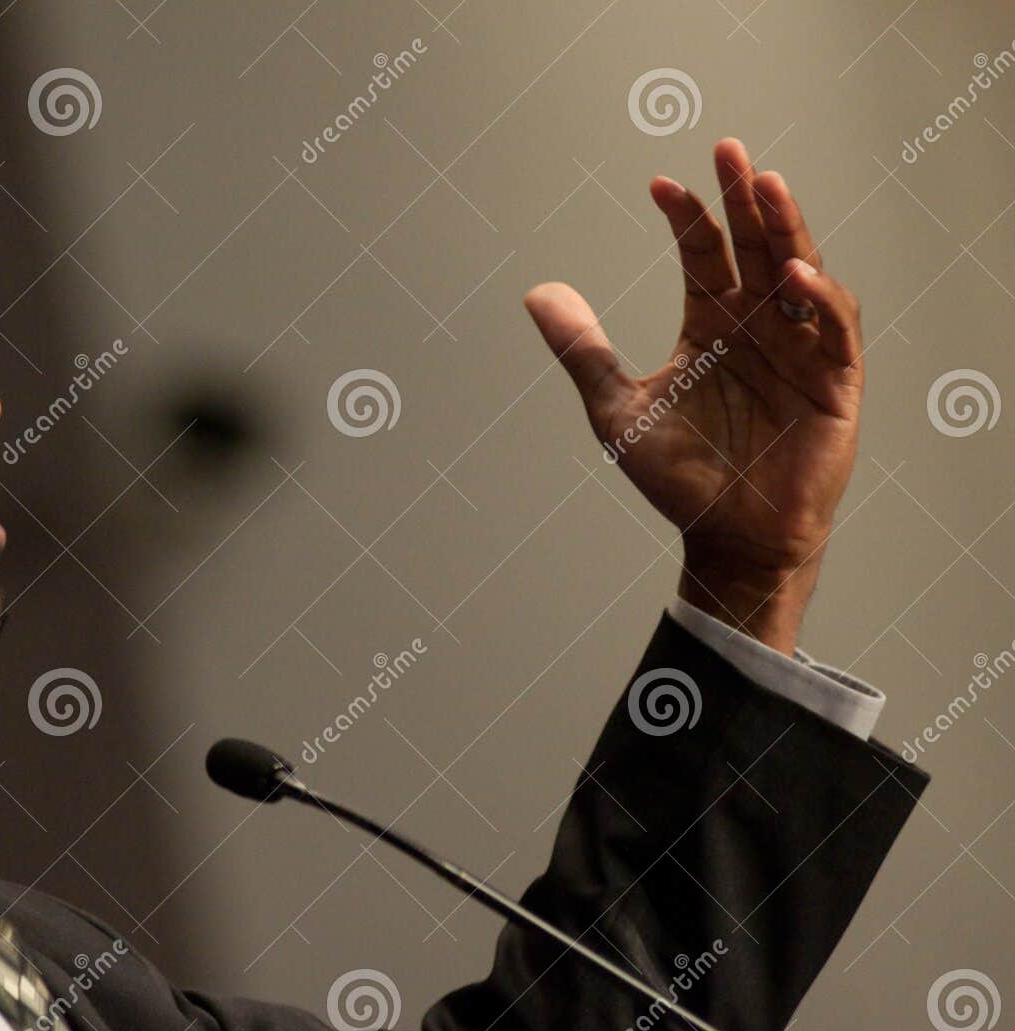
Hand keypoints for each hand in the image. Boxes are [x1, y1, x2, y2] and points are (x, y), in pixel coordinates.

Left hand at [524, 137, 863, 654]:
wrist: (728, 540)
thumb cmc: (679, 478)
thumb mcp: (616, 409)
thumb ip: (582, 350)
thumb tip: (536, 293)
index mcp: (711, 325)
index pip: (703, 254)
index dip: (687, 217)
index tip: (659, 184)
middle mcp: (757, 327)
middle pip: (756, 245)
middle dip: (745, 198)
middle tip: (729, 149)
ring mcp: (799, 350)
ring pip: (799, 272)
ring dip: (787, 230)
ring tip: (767, 185)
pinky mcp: (834, 382)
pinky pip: (833, 329)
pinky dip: (817, 300)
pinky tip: (790, 276)